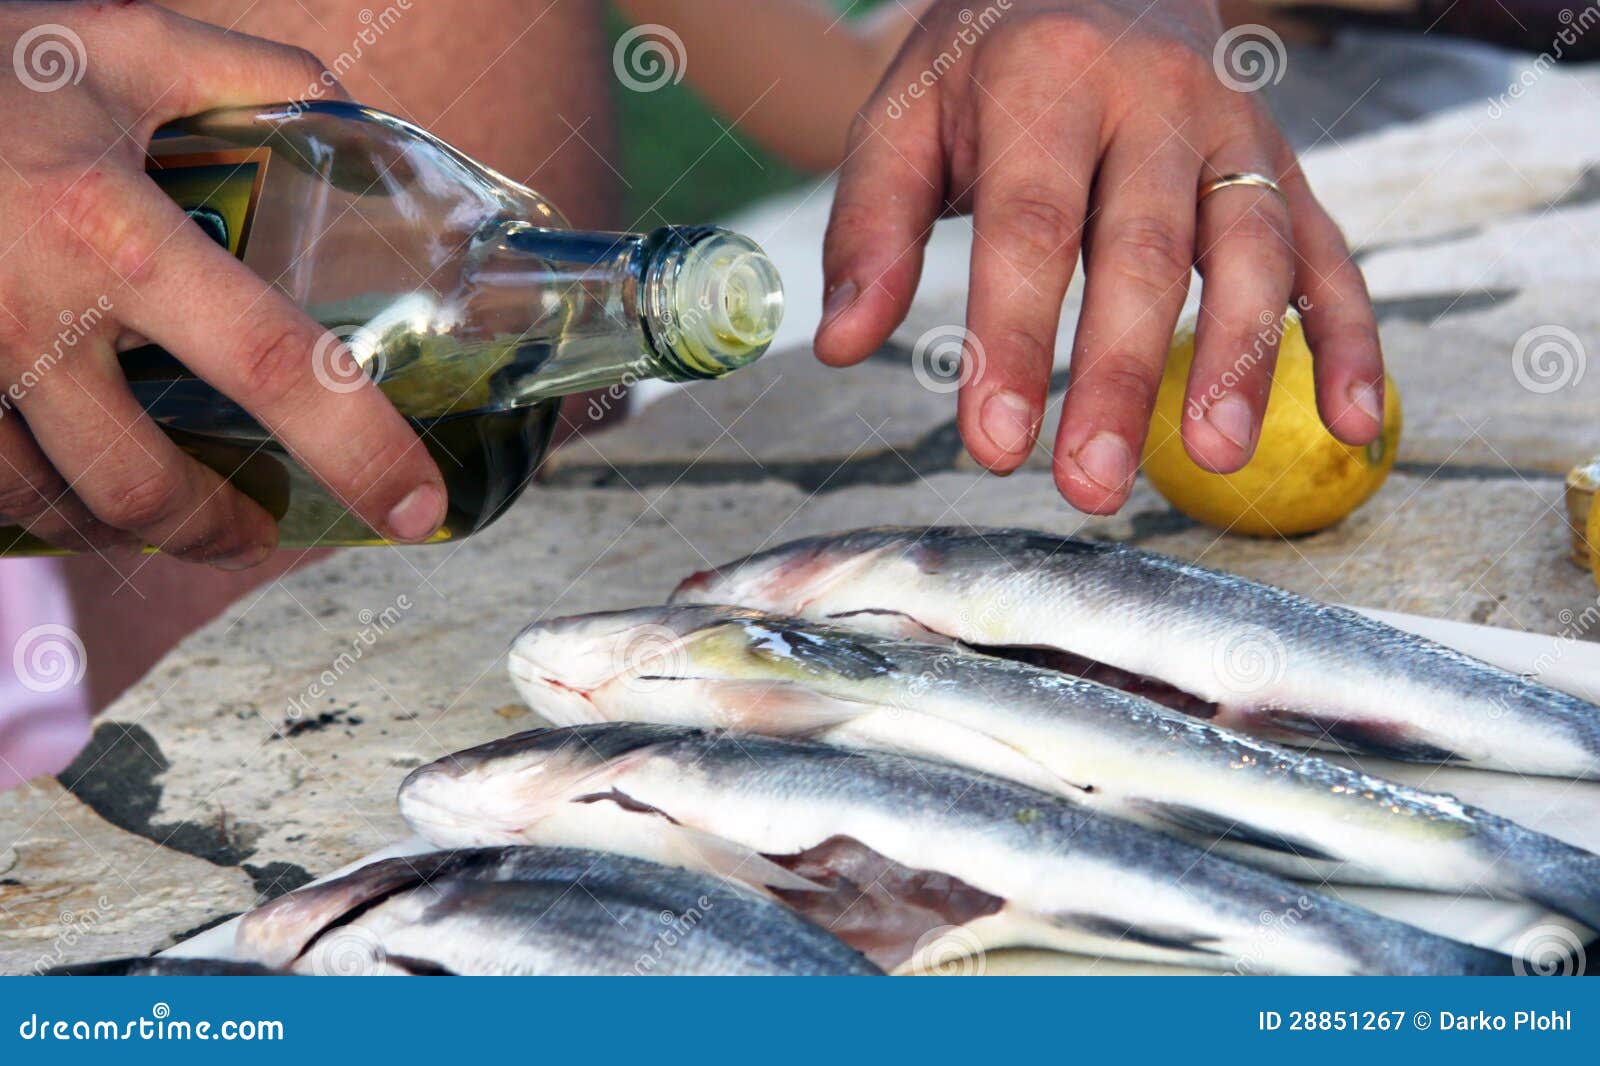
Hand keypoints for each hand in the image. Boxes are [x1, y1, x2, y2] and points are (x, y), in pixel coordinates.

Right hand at [0, 1, 444, 564]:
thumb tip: (351, 116)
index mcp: (109, 229)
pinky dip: (33, 505)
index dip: (356, 447)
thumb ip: (249, 75)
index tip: (416, 507)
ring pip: (47, 505)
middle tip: (261, 523)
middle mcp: (25, 314)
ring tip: (172, 511)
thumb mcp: (119, 43)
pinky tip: (67, 481)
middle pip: (142, 482)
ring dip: (124, 528)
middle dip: (218, 528)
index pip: (270, 362)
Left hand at [816, 0, 1382, 513]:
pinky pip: (1327, 249)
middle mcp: (1153, 99)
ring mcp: (1231, 128)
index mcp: (1046, 82)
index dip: (1015, 339)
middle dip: (1120, 378)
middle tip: (1089, 487)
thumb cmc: (988, 62)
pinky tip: (1350, 420)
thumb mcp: (904, 116)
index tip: (995, 444)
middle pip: (1144, 251)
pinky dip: (1348, 337)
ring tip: (1217, 461)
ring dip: (1242, 361)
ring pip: (1253, 249)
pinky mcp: (1281, 161)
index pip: (1031, 226)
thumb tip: (843, 343)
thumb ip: (871, 226)